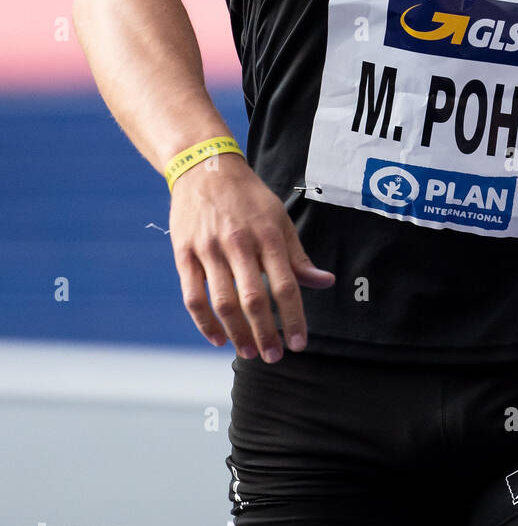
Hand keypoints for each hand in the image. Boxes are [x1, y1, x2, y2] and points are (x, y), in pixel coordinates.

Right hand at [168, 154, 334, 361]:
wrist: (205, 168)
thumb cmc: (249, 198)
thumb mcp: (279, 218)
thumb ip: (298, 256)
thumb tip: (324, 282)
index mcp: (268, 235)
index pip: (285, 284)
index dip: (294, 317)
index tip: (301, 343)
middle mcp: (238, 243)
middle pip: (253, 299)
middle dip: (266, 333)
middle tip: (274, 357)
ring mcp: (208, 249)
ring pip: (222, 302)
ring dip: (236, 333)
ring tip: (249, 353)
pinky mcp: (184, 254)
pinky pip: (193, 296)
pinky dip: (204, 322)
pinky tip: (218, 338)